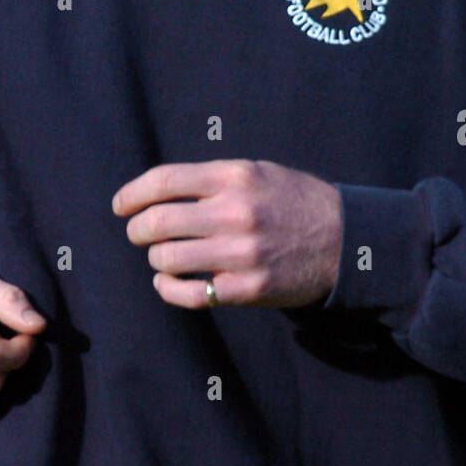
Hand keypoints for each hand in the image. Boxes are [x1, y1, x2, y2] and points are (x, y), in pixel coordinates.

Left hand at [112, 159, 342, 309]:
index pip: (163, 181)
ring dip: (156, 258)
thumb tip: (158, 191)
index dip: (132, 194)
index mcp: (234, 177)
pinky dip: (168, 288)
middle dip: (137, 229)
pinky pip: (189, 293)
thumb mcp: (257, 172)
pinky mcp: (247, 289)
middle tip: (138, 233)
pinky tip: (167, 282)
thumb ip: (212, 179)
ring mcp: (240, 254)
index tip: (120, 205)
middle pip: (157, 222)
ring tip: (162, 255)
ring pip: (167, 258)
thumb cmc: (293, 201)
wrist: (345, 240)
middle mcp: (234, 213)